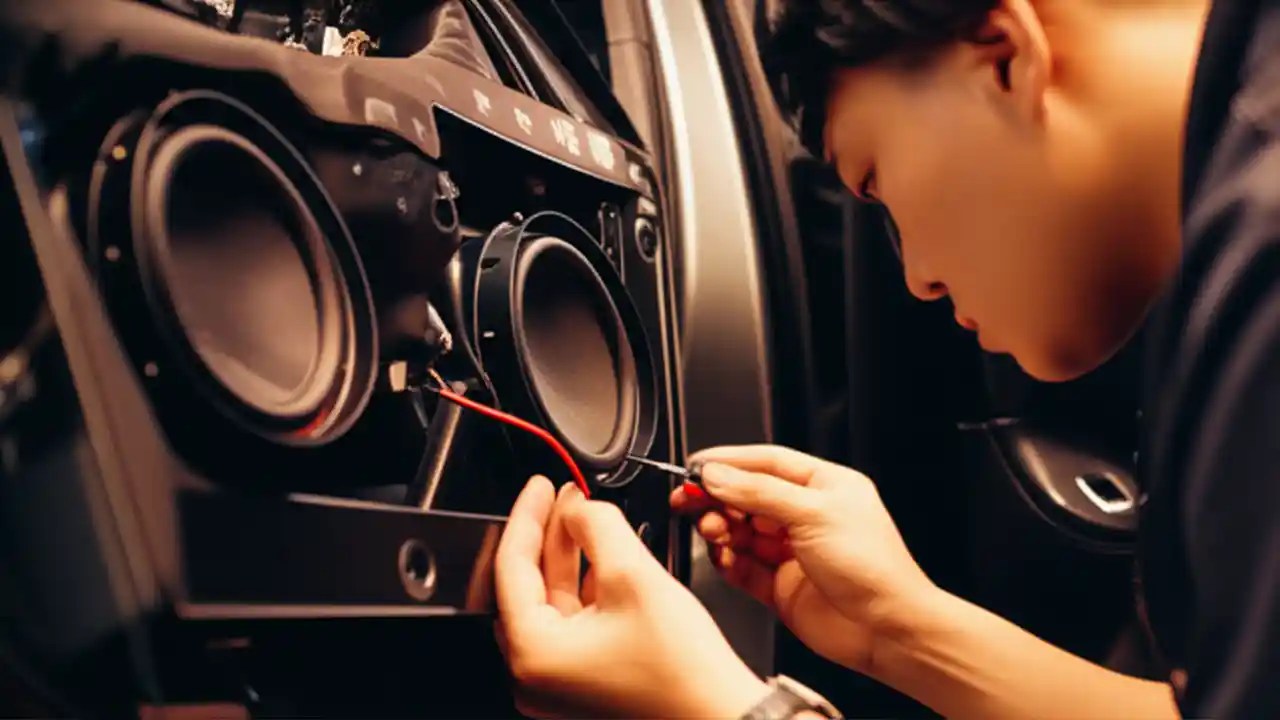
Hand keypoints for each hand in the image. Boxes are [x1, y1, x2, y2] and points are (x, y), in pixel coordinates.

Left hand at [494, 476, 768, 718]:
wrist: (723, 715)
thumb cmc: (683, 670)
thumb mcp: (634, 575)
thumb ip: (597, 526)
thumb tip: (578, 507)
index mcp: (532, 654)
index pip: (511, 567)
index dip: (527, 517)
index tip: (540, 485)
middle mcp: (533, 675)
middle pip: (528, 585)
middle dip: (550, 535)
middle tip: (565, 495)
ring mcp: (557, 683)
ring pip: (551, 602)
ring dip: (568, 557)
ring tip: (584, 517)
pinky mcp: (581, 683)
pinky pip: (570, 623)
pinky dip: (584, 586)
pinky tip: (601, 557)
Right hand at [672, 445, 936, 674]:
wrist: (886, 628)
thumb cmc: (872, 567)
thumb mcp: (813, 514)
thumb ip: (759, 492)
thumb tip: (718, 475)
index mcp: (824, 486)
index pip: (767, 463)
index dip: (729, 462)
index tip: (696, 467)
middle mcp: (806, 515)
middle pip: (748, 496)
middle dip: (717, 497)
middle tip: (690, 499)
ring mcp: (792, 552)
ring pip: (742, 532)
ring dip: (721, 528)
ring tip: (711, 529)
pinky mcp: (781, 586)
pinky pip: (743, 568)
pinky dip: (727, 561)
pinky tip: (722, 556)